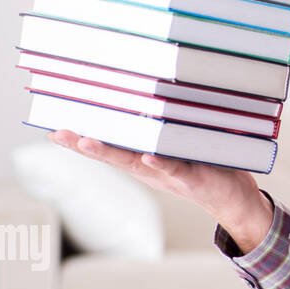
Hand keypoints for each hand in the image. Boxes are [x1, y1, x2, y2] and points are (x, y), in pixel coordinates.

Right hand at [46, 130, 267, 246]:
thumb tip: (152, 92)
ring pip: (135, 161)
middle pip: (112, 155)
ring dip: (111, 152)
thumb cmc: (206, 163)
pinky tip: (147, 155)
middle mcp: (150, 167)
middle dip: (84, 144)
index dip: (82, 139)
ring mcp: (169, 174)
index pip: (110, 146)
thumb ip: (166, 125)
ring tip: (86, 141)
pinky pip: (174, 167)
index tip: (54, 129)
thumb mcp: (182, 143)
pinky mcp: (193, 177)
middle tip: (58, 133)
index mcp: (145, 159)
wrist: (235, 196)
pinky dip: (160, 161)